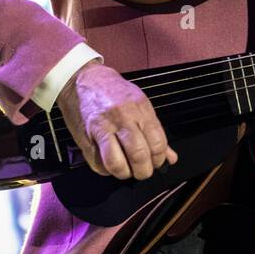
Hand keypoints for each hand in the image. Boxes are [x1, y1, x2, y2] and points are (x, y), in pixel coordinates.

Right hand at [57, 61, 176, 179]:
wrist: (84, 80)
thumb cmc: (115, 93)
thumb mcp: (140, 104)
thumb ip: (155, 132)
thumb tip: (171, 157)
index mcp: (140, 110)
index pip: (157, 143)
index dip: (159, 159)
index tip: (157, 163)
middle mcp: (122, 118)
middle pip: (139, 155)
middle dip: (143, 171)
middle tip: (142, 171)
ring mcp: (102, 128)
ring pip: (117, 163)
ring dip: (124, 173)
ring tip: (126, 170)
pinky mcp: (85, 138)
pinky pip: (98, 164)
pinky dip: (106, 170)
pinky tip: (110, 164)